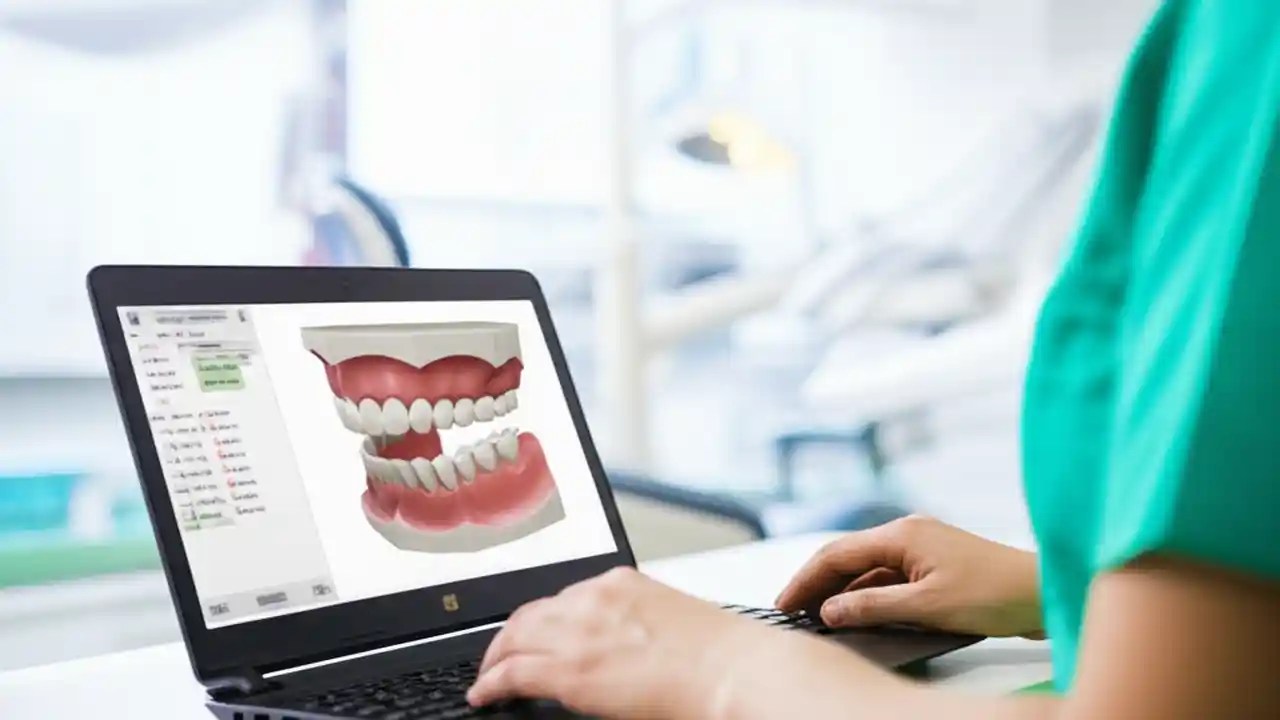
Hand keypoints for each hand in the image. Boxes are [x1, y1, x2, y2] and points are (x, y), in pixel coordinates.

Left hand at [468, 567, 807, 718]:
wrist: (733, 673)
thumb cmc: (721, 656)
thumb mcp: (672, 621)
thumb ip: (636, 625)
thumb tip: (621, 648)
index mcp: (620, 584)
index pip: (563, 598)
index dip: (542, 621)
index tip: (536, 633)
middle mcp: (592, 600)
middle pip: (530, 614)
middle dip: (510, 636)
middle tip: (499, 656)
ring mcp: (577, 634)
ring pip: (513, 640)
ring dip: (494, 659)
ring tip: (486, 677)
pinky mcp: (569, 671)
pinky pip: (512, 674)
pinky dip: (491, 684)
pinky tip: (484, 695)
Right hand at [776, 516, 1043, 637]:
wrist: (1043, 591)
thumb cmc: (993, 593)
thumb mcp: (926, 606)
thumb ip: (873, 606)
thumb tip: (829, 611)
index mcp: (902, 534)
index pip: (837, 554)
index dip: (806, 580)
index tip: (784, 604)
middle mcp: (908, 533)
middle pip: (848, 557)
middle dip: (817, 583)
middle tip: (791, 611)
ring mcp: (922, 549)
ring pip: (868, 569)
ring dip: (842, 592)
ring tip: (817, 617)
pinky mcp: (935, 566)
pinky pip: (889, 578)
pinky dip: (869, 595)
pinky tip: (857, 615)